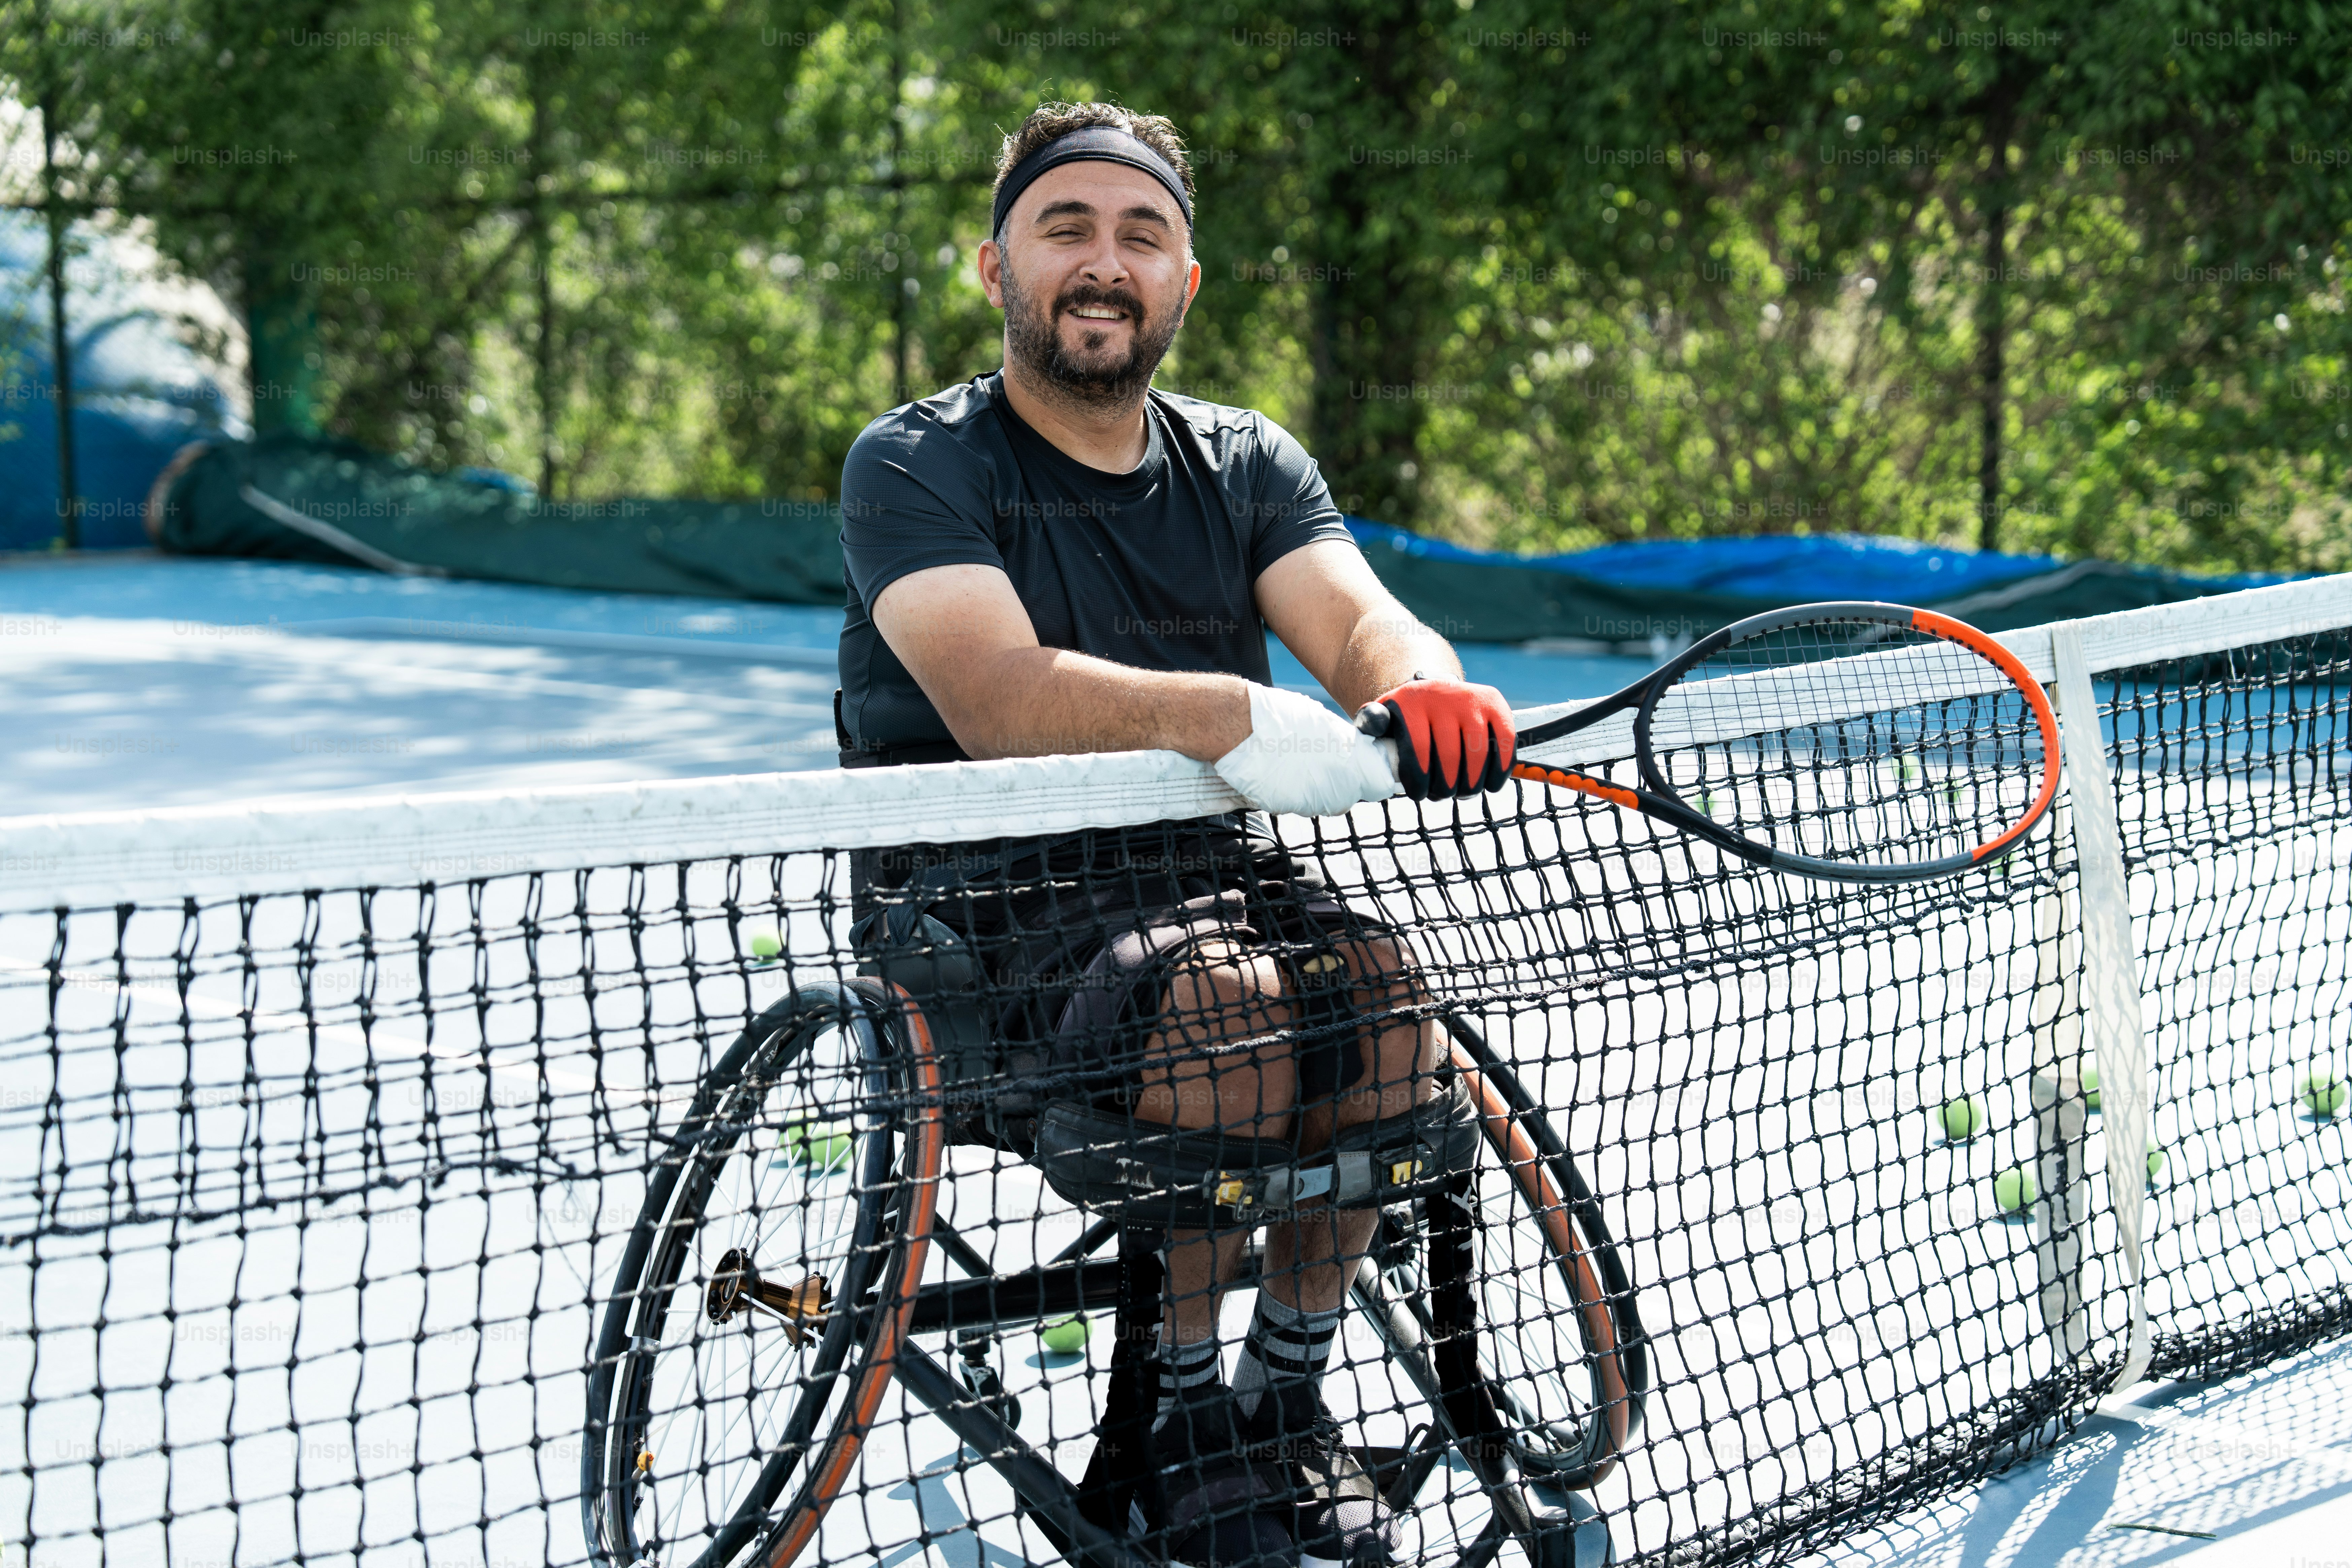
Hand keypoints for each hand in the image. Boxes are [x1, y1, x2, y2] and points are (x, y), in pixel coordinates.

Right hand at [1212, 684, 1398, 816]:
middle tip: (1322, 763)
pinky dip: (1293, 794)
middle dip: (1343, 784)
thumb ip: (1343, 742)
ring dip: (1317, 790)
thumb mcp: (1320, 720)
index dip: (1374, 776)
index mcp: (1351, 758)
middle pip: (1351, 797)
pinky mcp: (1287, 810)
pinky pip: (1299, 805)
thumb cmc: (1277, 716)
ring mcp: (1311, 801)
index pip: (1381, 783)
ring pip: (1324, 804)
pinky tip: (1280, 773)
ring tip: (1295, 764)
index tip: (1367, 769)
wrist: (1236, 729)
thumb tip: (1353, 750)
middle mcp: (1336, 784)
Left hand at [1358, 678, 1515, 799]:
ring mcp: (1471, 698)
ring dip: (1472, 783)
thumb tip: (1372, 726)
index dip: (1420, 781)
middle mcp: (1443, 696)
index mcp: (1411, 702)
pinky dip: (1500, 768)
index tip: (1419, 794)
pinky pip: (1505, 741)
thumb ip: (1371, 724)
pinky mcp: (1495, 703)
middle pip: (1450, 755)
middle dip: (1447, 786)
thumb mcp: (1382, 716)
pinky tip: (1490, 784)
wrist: (1431, 689)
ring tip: (1464, 793)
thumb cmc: (1404, 717)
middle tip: (1443, 795)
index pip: (1418, 749)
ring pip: (1478, 752)